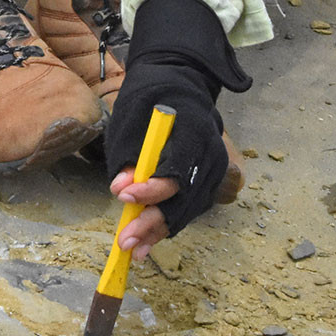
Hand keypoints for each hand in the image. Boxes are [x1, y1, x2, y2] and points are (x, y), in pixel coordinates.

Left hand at [102, 0, 250, 241]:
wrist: (177, 85)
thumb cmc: (148, 99)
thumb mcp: (129, 116)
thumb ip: (126, 152)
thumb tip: (121, 189)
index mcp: (193, 127)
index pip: (179, 166)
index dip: (153, 187)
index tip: (124, 197)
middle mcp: (211, 152)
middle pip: (186, 195)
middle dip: (154, 221)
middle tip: (126, 241)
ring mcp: (214, 168)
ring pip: (189, 208)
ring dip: (160, 231)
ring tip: (134, 249)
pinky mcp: (208, 180)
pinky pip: (190, 207)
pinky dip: (169, 224)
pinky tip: (148, 240)